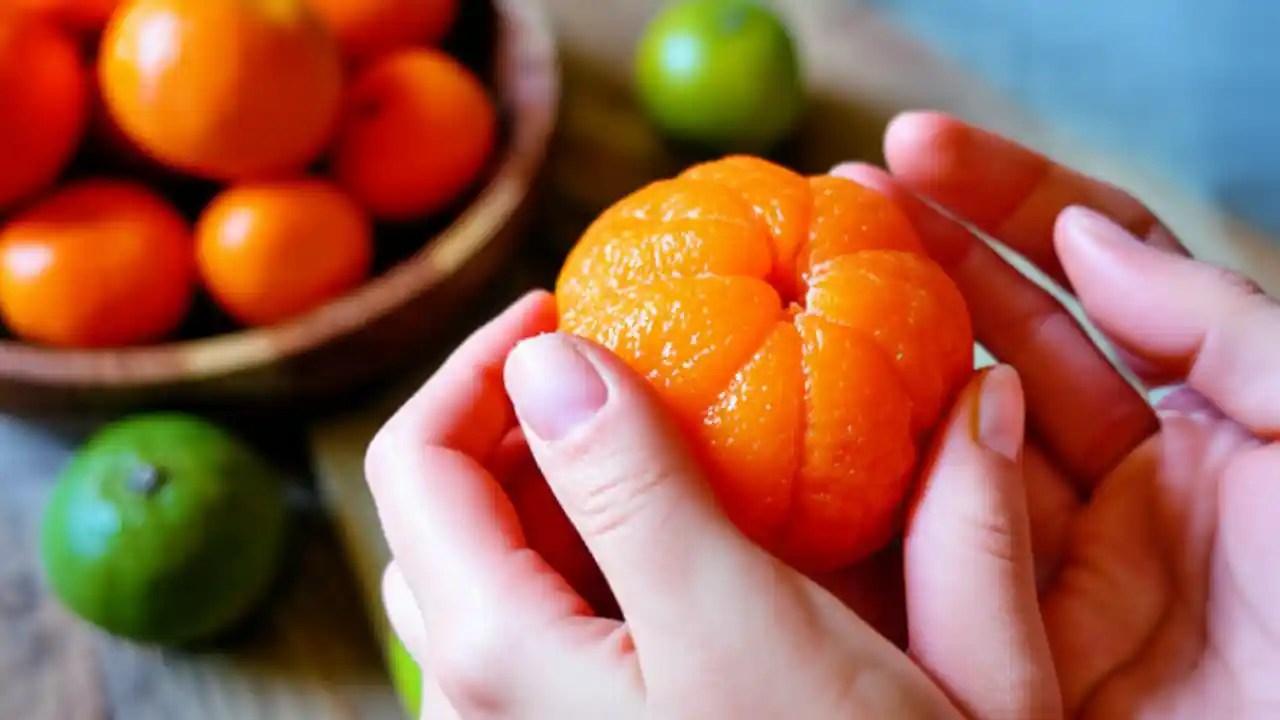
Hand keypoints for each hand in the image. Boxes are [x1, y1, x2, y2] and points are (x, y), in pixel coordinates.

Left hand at [365, 292, 1059, 717]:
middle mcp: (479, 704)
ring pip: (489, 572)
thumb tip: (549, 357)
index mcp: (498, 661)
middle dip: (525, 422)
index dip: (477, 362)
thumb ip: (637, 489)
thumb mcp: (745, 630)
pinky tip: (669, 559)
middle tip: (624, 374)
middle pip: (448, 514)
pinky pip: (531, 630)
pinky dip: (577, 560)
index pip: (418, 462)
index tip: (562, 311)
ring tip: (652, 455)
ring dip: (550, 491)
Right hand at [836, 112, 1279, 717]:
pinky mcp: (998, 650)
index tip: (914, 144)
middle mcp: (1111, 485)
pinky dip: (857, 501)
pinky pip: (914, 561)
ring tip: (796, 293)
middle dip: (916, 262)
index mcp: (1198, 421)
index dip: (1006, 199)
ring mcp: (1047, 567)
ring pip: (939, 448)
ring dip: (872, 373)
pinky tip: (801, 432)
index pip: (1087, 276)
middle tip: (832, 197)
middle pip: (992, 345)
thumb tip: (1080, 238)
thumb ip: (1218, 323)